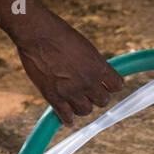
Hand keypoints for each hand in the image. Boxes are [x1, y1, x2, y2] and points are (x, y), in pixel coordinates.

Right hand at [11, 11, 123, 125]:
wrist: (37, 33)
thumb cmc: (59, 34)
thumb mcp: (84, 47)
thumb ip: (93, 64)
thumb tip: (98, 77)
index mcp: (99, 66)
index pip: (117, 85)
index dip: (110, 86)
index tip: (105, 85)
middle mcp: (88, 81)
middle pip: (102, 101)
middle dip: (96, 97)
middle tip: (88, 93)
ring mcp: (71, 91)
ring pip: (85, 111)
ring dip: (82, 107)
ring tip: (76, 103)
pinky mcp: (54, 97)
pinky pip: (66, 116)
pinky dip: (68, 120)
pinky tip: (68, 119)